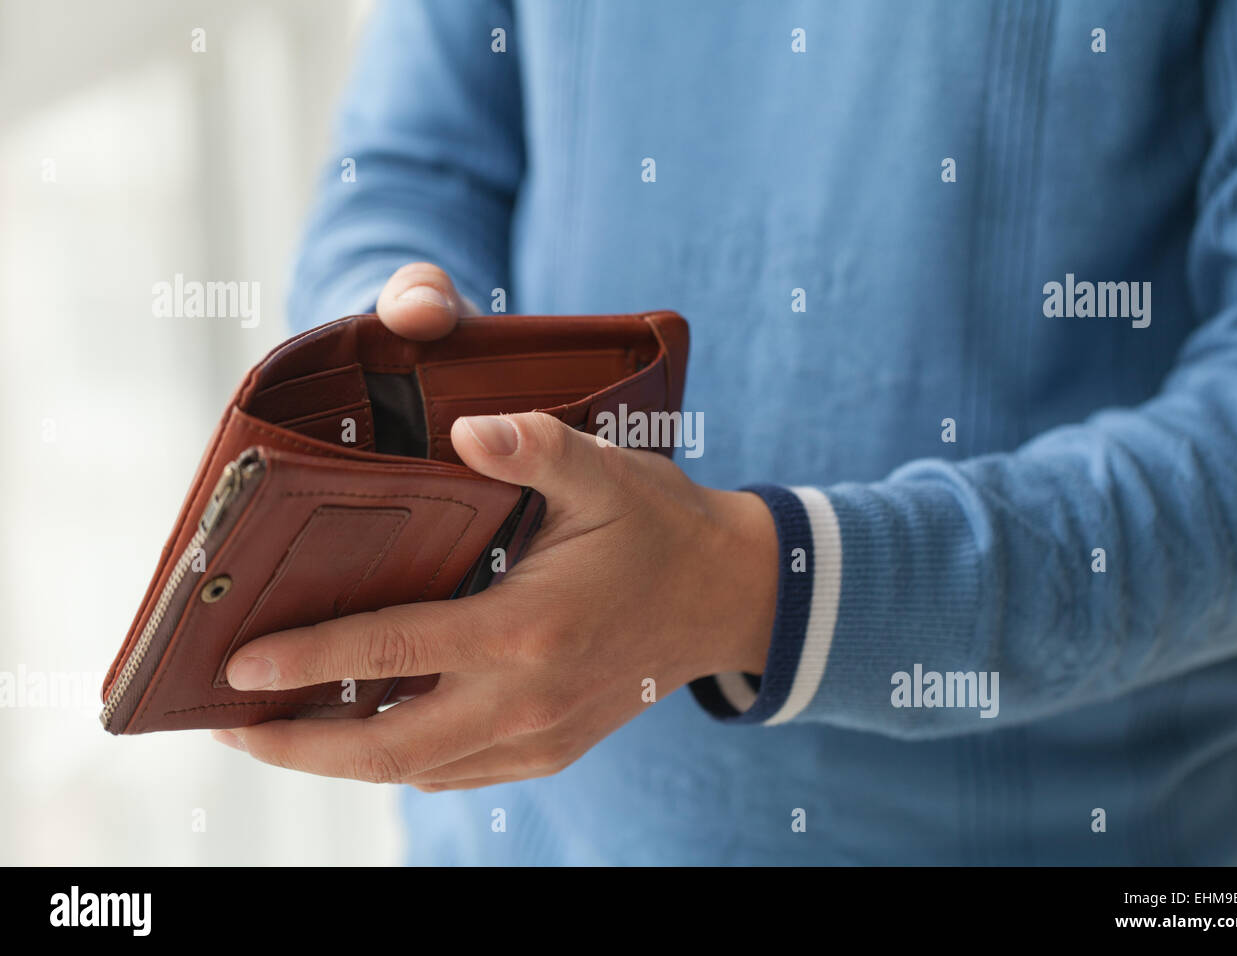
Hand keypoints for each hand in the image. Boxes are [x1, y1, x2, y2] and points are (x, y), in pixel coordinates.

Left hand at [212, 272, 778, 790]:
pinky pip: (453, 773)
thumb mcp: (606, 472)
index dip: (307, 658)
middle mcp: (527, 700)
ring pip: (415, 770)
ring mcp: (539, 736)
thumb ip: (535, 448)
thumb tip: (466, 428)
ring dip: (337, 759)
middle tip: (228, 726)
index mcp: (528, 628)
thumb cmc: (659, 526)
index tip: (237, 662)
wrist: (728, 597)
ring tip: (274, 733)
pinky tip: (361, 730)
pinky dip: (395, 761)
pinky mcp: (549, 750)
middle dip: (296, 744)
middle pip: (387, 748)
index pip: (394, 652)